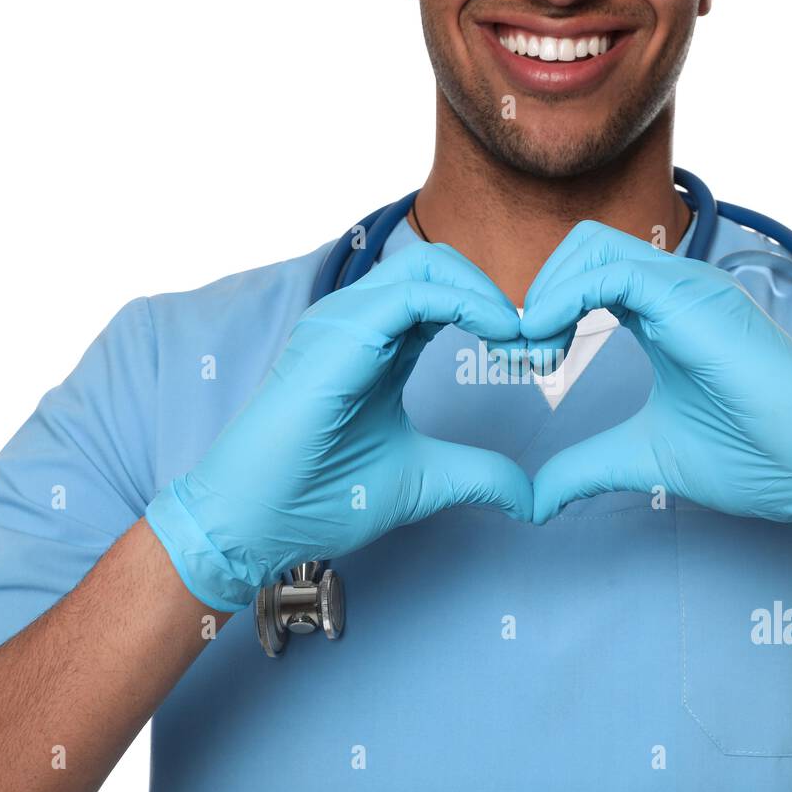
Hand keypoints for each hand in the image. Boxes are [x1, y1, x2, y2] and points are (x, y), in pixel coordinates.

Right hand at [146, 242, 532, 610]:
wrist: (251, 525)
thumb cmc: (317, 498)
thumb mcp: (422, 481)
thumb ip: (477, 474)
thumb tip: (531, 498)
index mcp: (378, 345)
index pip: (446, 294)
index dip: (498, 314)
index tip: (540, 357)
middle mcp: (357, 322)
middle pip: (441, 267)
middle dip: (499, 295)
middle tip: (539, 344)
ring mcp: (342, 322)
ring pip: (429, 266)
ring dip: (488, 296)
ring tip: (523, 341)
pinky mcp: (335, 337)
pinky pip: (410, 294)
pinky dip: (466, 303)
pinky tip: (500, 335)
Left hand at [520, 221, 791, 553]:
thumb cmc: (753, 458)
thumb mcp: (645, 458)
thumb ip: (587, 466)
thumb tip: (536, 499)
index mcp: (663, 314)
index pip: (588, 274)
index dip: (544, 308)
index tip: (522, 361)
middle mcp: (676, 289)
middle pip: (583, 247)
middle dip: (538, 290)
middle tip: (521, 353)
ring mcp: (690, 288)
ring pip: (593, 247)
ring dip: (546, 292)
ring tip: (532, 350)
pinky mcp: (696, 301)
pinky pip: (614, 272)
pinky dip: (566, 296)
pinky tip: (547, 340)